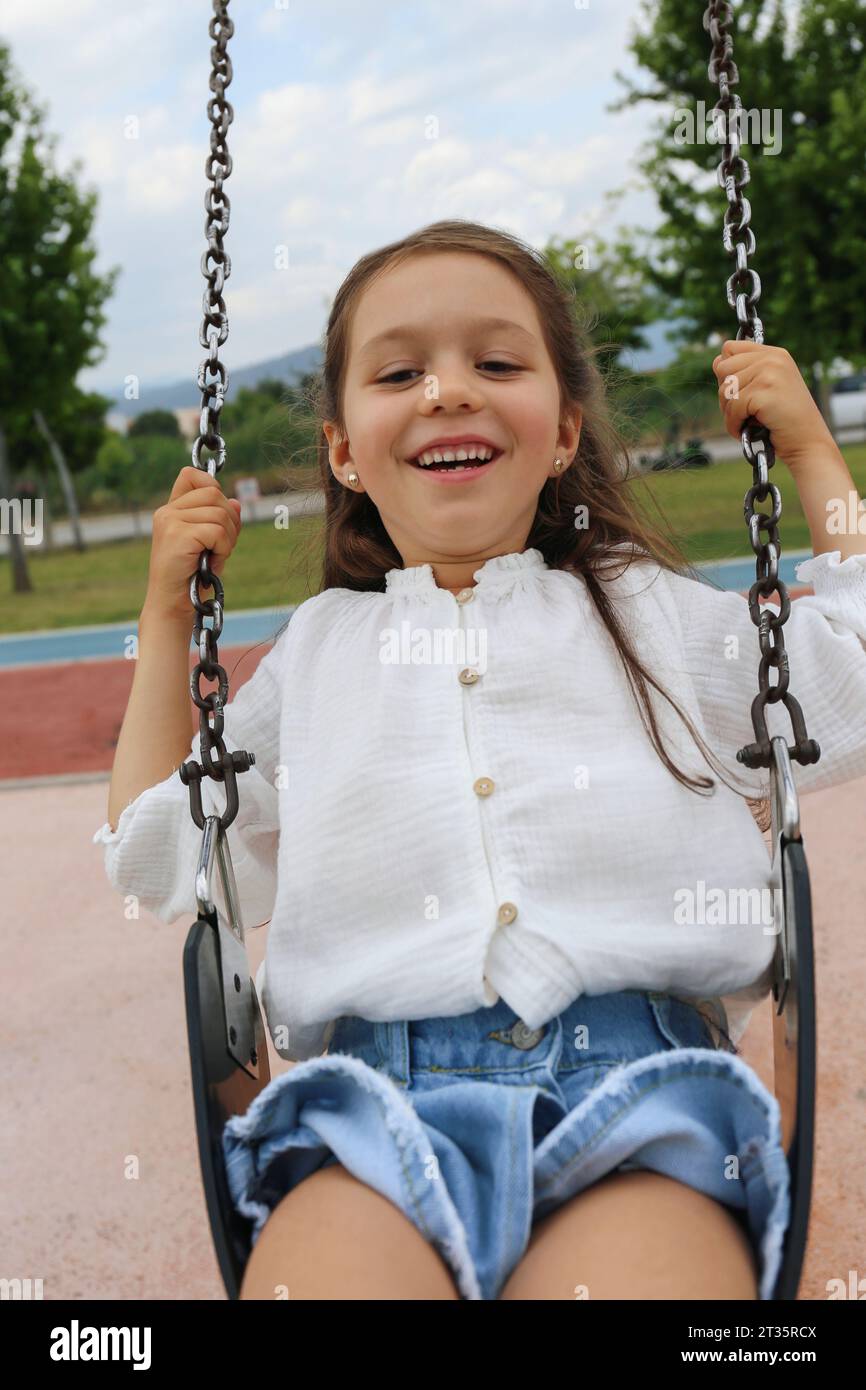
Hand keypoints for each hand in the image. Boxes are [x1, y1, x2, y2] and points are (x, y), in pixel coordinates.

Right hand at [144, 465, 242, 621]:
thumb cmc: (192, 578)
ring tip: (215, 557)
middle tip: (223, 546)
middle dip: (230, 520)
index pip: (191, 475)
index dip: (212, 486)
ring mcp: (170, 522)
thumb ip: (220, 521)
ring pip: (220, 513)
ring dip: (228, 538)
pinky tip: (212, 563)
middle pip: (215, 493)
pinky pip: (217, 531)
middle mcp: (167, 512)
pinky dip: (223, 548)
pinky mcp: (177, 535)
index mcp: (171, 510)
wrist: (172, 605)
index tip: (220, 514)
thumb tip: (236, 502)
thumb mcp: (210, 545)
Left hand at [711, 339, 837, 468]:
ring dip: (730, 413)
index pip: (729, 348)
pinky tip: (749, 431)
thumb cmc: (783, 420)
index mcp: (774, 354)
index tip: (740, 392)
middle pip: (722, 368)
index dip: (726, 373)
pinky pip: (733, 408)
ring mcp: (769, 372)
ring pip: (725, 390)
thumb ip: (746, 372)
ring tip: (748, 421)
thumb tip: (716, 363)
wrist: (807, 442)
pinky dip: (734, 425)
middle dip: (726, 395)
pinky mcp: (764, 391)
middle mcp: (772, 358)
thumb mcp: (767, 387)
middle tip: (743, 411)